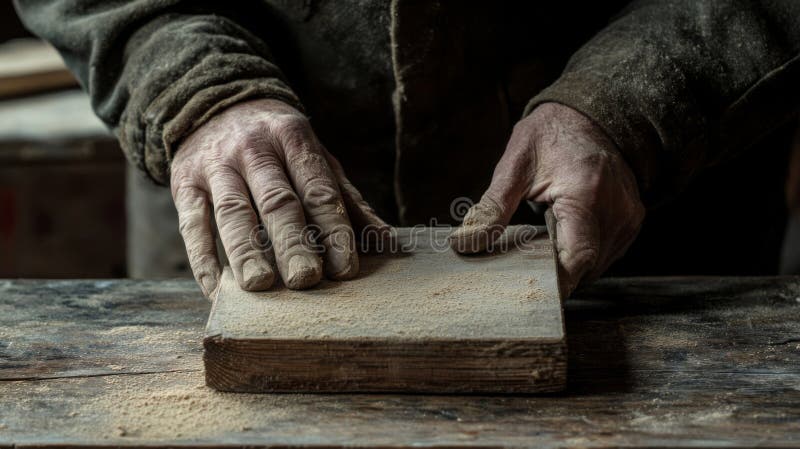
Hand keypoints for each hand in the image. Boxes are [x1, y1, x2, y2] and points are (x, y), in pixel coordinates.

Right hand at [170, 99, 388, 296]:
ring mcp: (216, 164)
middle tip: (307, 280)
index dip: (333, 228)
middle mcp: (254, 148)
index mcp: (293, 137)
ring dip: (247, 251)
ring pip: (233, 211)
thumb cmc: (277, 143)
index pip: (318, 187)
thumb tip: (386, 243)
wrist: (212, 102)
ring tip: (261, 285)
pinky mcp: (184, 181)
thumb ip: (347, 198)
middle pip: (277, 201)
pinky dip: (202, 259)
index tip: (346, 268)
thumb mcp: (315, 156)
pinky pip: (191, 222)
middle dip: (293, 242)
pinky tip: (216, 290)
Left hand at [450, 103, 644, 293]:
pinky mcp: (632, 219)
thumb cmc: (552, 135)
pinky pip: (607, 253)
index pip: (577, 256)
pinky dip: (584, 255)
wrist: (592, 113)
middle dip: (556, 275)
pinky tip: (563, 241)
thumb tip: (465, 242)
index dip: (557, 283)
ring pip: (598, 265)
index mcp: (585, 193)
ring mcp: (629, 216)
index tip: (531, 294)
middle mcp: (615, 208)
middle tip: (525, 272)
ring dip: (570, 266)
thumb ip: (491, 209)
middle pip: (586, 267)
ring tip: (544, 250)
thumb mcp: (514, 166)